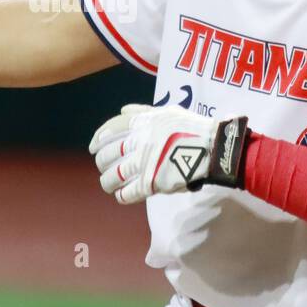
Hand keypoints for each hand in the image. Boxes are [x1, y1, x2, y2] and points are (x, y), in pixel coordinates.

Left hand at [88, 104, 247, 204]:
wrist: (213, 148)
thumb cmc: (192, 128)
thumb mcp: (168, 111)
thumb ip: (143, 111)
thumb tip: (123, 109)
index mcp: (141, 124)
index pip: (110, 130)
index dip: (98, 139)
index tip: (93, 148)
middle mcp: (138, 143)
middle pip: (106, 155)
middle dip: (102, 163)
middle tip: (104, 168)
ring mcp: (143, 164)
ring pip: (112, 176)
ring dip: (107, 182)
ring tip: (109, 185)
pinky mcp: (150, 183)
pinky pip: (128, 193)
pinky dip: (122, 196)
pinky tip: (122, 196)